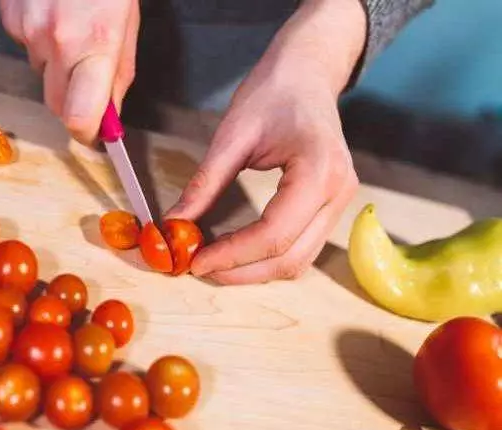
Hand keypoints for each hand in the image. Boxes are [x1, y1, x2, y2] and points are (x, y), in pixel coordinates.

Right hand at [0, 0, 139, 144]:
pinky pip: (26, 46)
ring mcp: (29, 31)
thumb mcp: (126, 23)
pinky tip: (53, 14)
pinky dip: (39, 39)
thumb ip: (119, 75)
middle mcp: (58, 41)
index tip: (94, 134)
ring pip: (41, 73)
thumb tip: (110, 116)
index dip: (86, 133)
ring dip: (55, 64)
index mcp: (97, 44)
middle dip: (72, 102)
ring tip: (71, 29)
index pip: (80, 118)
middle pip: (56, 105)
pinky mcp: (11, 20)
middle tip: (87, 78)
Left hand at [166, 0, 366, 284]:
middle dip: (241, 271)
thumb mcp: (232, 133)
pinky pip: (301, 248)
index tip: (194, 261)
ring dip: (254, 271)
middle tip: (197, 267)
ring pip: (298, 261)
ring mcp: (341, 203)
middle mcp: (339, 193)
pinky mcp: (331, 208)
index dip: (232, 255)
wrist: (308, 72)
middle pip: (290, 258)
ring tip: (213, 262)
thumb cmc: (273, 91)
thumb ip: (205, 182)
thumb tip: (173, 222)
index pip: (274, 234)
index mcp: (320, 170)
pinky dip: (267, 259)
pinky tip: (236, 251)